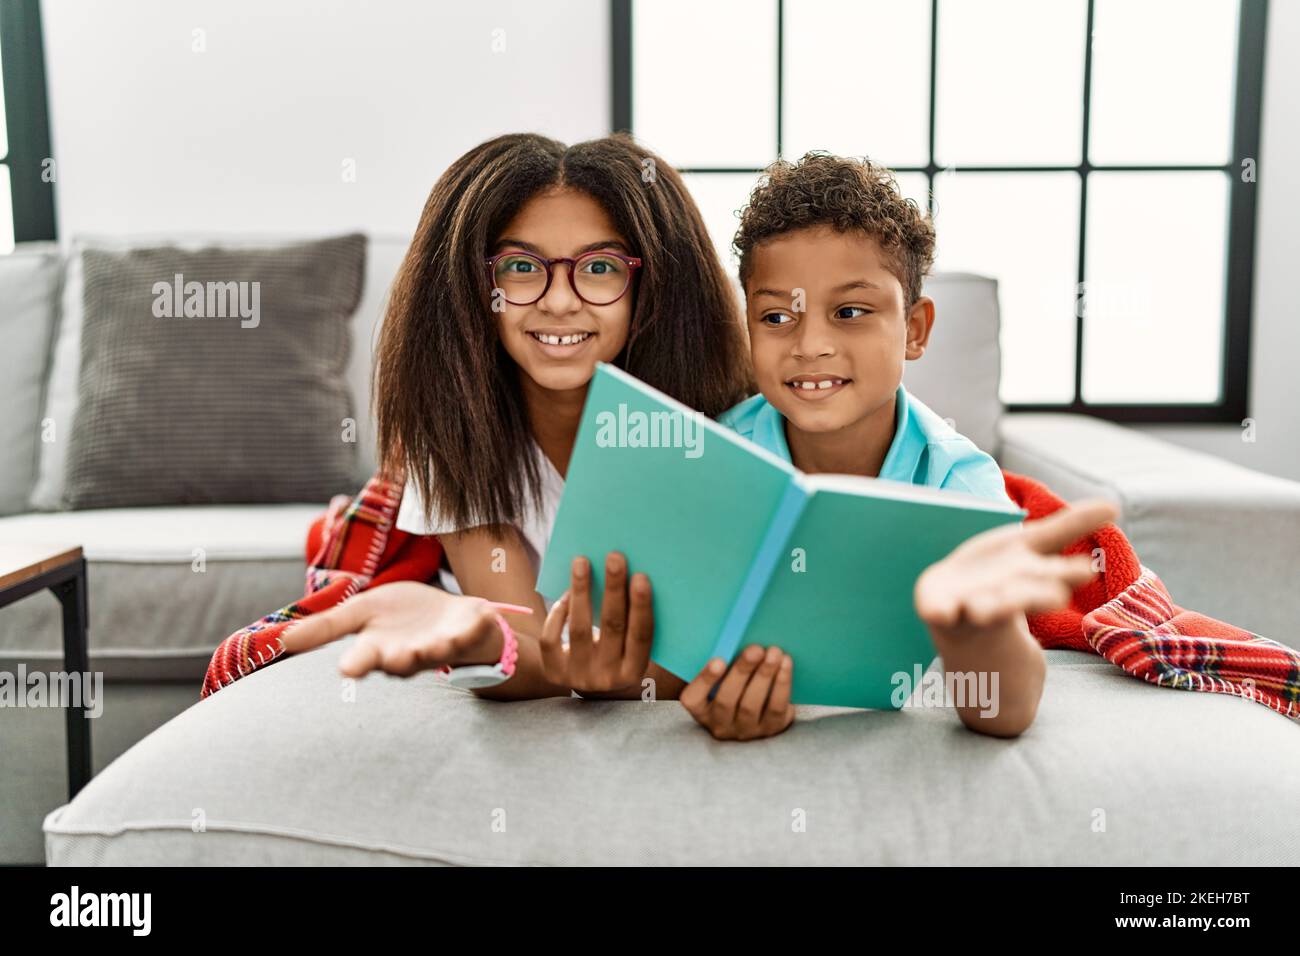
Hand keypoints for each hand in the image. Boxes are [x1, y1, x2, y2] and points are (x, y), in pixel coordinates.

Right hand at [283, 581, 523, 677]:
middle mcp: (410, 653)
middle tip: (394, 658)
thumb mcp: (362, 614)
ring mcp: (441, 644)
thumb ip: (327, 628)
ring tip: (431, 647)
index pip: (365, 659)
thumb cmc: (402, 618)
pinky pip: (472, 634)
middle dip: (399, 661)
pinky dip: (475, 626)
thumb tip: (282, 640)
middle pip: (402, 662)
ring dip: (434, 651)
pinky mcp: (468, 633)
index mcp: (380, 649)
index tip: (347, 669)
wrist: (449, 615)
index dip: (357, 664)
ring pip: (437, 654)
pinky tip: (482, 615)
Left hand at [539, 552, 653, 694]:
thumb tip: (631, 574)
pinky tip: (567, 594)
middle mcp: (608, 678)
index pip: (641, 636)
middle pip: (612, 627)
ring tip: (581, 562)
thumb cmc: (617, 652)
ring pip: (579, 629)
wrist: (589, 684)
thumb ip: (634, 621)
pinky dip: (558, 613)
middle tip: (614, 557)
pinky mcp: (555, 672)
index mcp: (635, 672)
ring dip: (582, 591)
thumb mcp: (630, 647)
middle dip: (613, 589)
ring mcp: (579, 676)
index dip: (641, 607)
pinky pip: (552, 639)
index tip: (641, 576)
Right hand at [680, 645, 794, 740]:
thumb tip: (738, 634)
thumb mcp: (723, 676)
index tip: (718, 660)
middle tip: (755, 649)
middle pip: (726, 700)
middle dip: (742, 672)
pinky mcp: (770, 729)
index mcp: (700, 709)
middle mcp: (719, 724)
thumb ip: (724, 661)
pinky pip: (775, 708)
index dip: (704, 680)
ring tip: (774, 653)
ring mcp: (745, 730)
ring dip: (764, 675)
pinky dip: (781, 684)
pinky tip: (785, 664)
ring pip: (751, 705)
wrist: (762, 707)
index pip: (693, 698)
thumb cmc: (736, 682)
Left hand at [914, 498, 1118, 635]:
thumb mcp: (1033, 547)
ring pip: (984, 608)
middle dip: (1034, 595)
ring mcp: (968, 605)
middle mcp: (1002, 597)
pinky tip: (941, 613)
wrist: (960, 619)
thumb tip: (1114, 505)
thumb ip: (1068, 528)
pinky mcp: (938, 607)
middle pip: (1021, 596)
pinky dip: (941, 612)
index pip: (1051, 577)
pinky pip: (939, 611)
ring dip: (990, 608)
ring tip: (985, 608)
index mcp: (1029, 582)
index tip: (1087, 569)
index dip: (1065, 573)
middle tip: (1054, 595)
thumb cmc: (1002, 577)